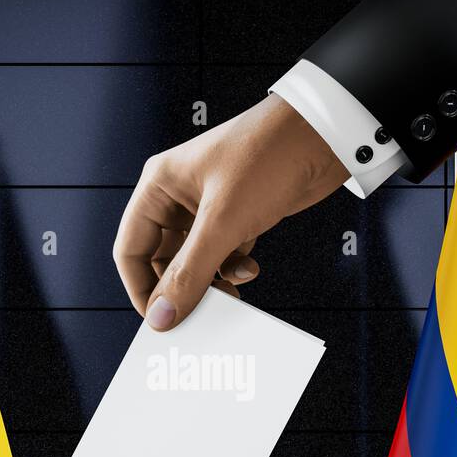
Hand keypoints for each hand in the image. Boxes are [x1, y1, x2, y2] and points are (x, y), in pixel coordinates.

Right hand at [114, 94, 348, 330]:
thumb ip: (190, 274)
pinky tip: (250, 269)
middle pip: (161, 260)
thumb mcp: (223, 222)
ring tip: (230, 293)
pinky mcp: (238, 215)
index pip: (130, 249)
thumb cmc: (269, 156)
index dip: (141, 288)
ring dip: (209, 282)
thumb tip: (162, 316)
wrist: (325, 136)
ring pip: (194, 261)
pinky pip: (222, 254)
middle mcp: (179, 196)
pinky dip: (233, 268)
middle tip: (199, 313)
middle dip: (181, 288)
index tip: (160, 320)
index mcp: (159, 186)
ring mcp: (209, 206)